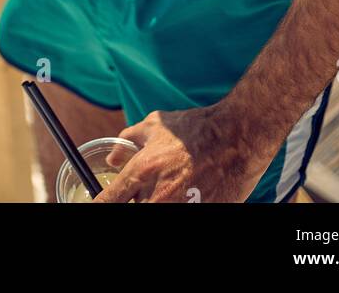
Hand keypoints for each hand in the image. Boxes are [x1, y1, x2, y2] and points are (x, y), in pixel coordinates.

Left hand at [93, 104, 273, 203]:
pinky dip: (184, 202)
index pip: (109, 201)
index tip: (100, 203)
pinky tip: (192, 191)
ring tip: (176, 187)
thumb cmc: (196, 130)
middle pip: (134, 208)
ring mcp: (182, 209)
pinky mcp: (202, 213)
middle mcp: (158, 196)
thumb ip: (129, 141)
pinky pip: (183, 212)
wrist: (237, 137)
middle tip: (150, 187)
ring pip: (157, 210)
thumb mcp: (156, 125)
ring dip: (160, 201)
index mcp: (143, 171)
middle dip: (137, 200)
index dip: (100, 204)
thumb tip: (112, 158)